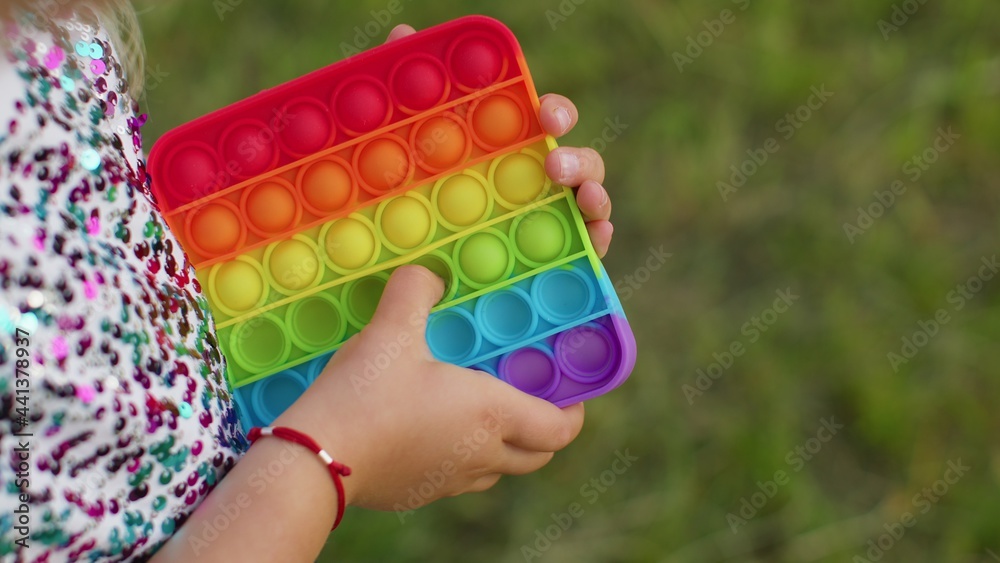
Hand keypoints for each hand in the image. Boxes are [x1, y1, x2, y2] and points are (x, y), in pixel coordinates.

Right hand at [276, 267, 584, 509]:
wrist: (315, 460)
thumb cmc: (365, 393)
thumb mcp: (391, 330)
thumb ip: (416, 291)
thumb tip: (429, 275)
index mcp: (491, 415)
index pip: (560, 430)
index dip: (573, 413)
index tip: (566, 391)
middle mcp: (481, 455)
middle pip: (537, 455)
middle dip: (542, 428)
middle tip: (528, 396)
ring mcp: (451, 481)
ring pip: (498, 469)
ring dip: (503, 445)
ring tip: (481, 411)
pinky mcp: (420, 494)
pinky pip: (459, 478)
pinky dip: (463, 457)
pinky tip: (431, 429)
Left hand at [387, 25, 613, 257]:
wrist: (395, 281)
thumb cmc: (402, 213)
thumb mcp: (399, 157)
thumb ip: (407, 101)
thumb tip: (404, 36)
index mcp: (506, 155)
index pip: (543, 123)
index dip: (554, 112)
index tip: (545, 116)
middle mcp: (532, 188)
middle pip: (574, 162)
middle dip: (577, 158)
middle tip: (553, 164)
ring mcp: (545, 226)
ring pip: (588, 203)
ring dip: (595, 194)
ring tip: (585, 199)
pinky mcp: (549, 264)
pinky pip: (586, 251)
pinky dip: (598, 239)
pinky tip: (596, 233)